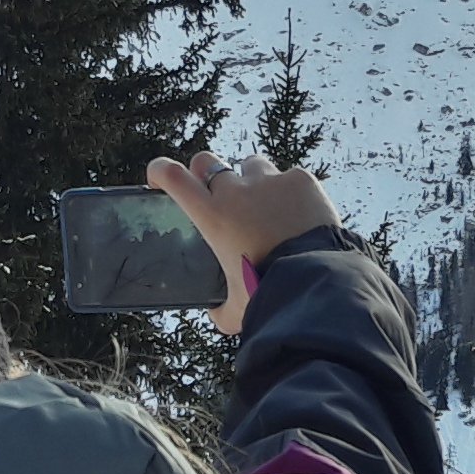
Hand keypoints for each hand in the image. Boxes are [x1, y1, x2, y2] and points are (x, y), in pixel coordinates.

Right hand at [145, 149, 335, 336]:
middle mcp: (236, 191)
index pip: (171, 176)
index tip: (159, 177)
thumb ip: (220, 306)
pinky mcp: (300, 180)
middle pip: (207, 161)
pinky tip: (299, 216)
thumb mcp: (234, 309)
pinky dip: (291, 193)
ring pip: (251, 165)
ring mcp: (270, 181)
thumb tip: (218, 312)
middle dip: (207, 172)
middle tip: (218, 194)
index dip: (160, 171)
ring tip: (266, 207)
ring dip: (252, 181)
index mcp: (212, 216)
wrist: (315, 281)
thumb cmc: (271, 295)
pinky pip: (289, 178)